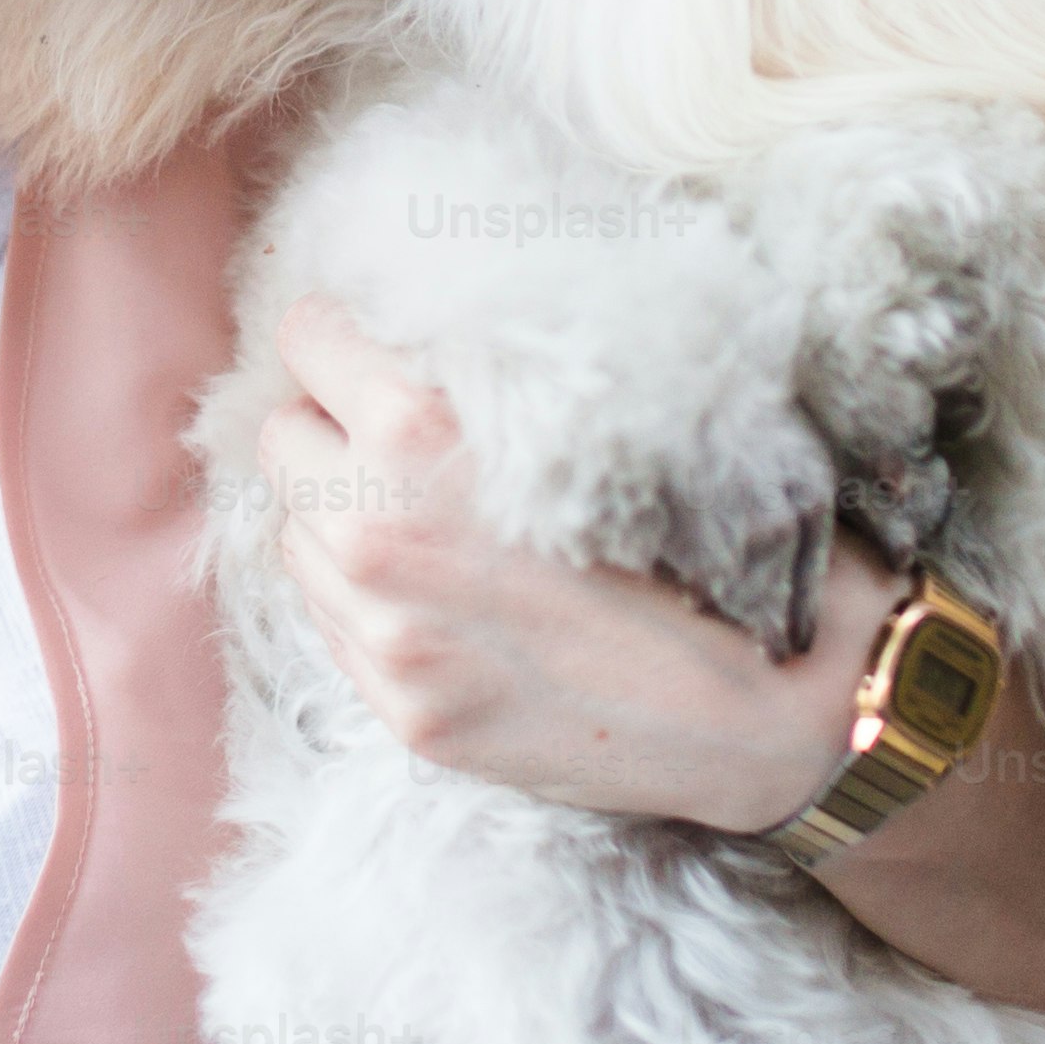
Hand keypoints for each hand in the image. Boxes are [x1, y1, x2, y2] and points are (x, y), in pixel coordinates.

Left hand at [251, 297, 899, 834]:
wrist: (763, 709)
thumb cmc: (710, 539)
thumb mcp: (606, 413)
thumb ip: (497, 379)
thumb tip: (426, 330)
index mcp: (423, 436)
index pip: (305, 345)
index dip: (334, 336)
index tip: (355, 342)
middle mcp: (380, 534)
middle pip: (281, 443)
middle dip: (326, 428)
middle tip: (380, 433)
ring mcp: (385, 636)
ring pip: (294, 540)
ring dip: (335, 518)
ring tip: (410, 518)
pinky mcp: (405, 713)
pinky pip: (331, 628)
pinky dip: (361, 601)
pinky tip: (433, 594)